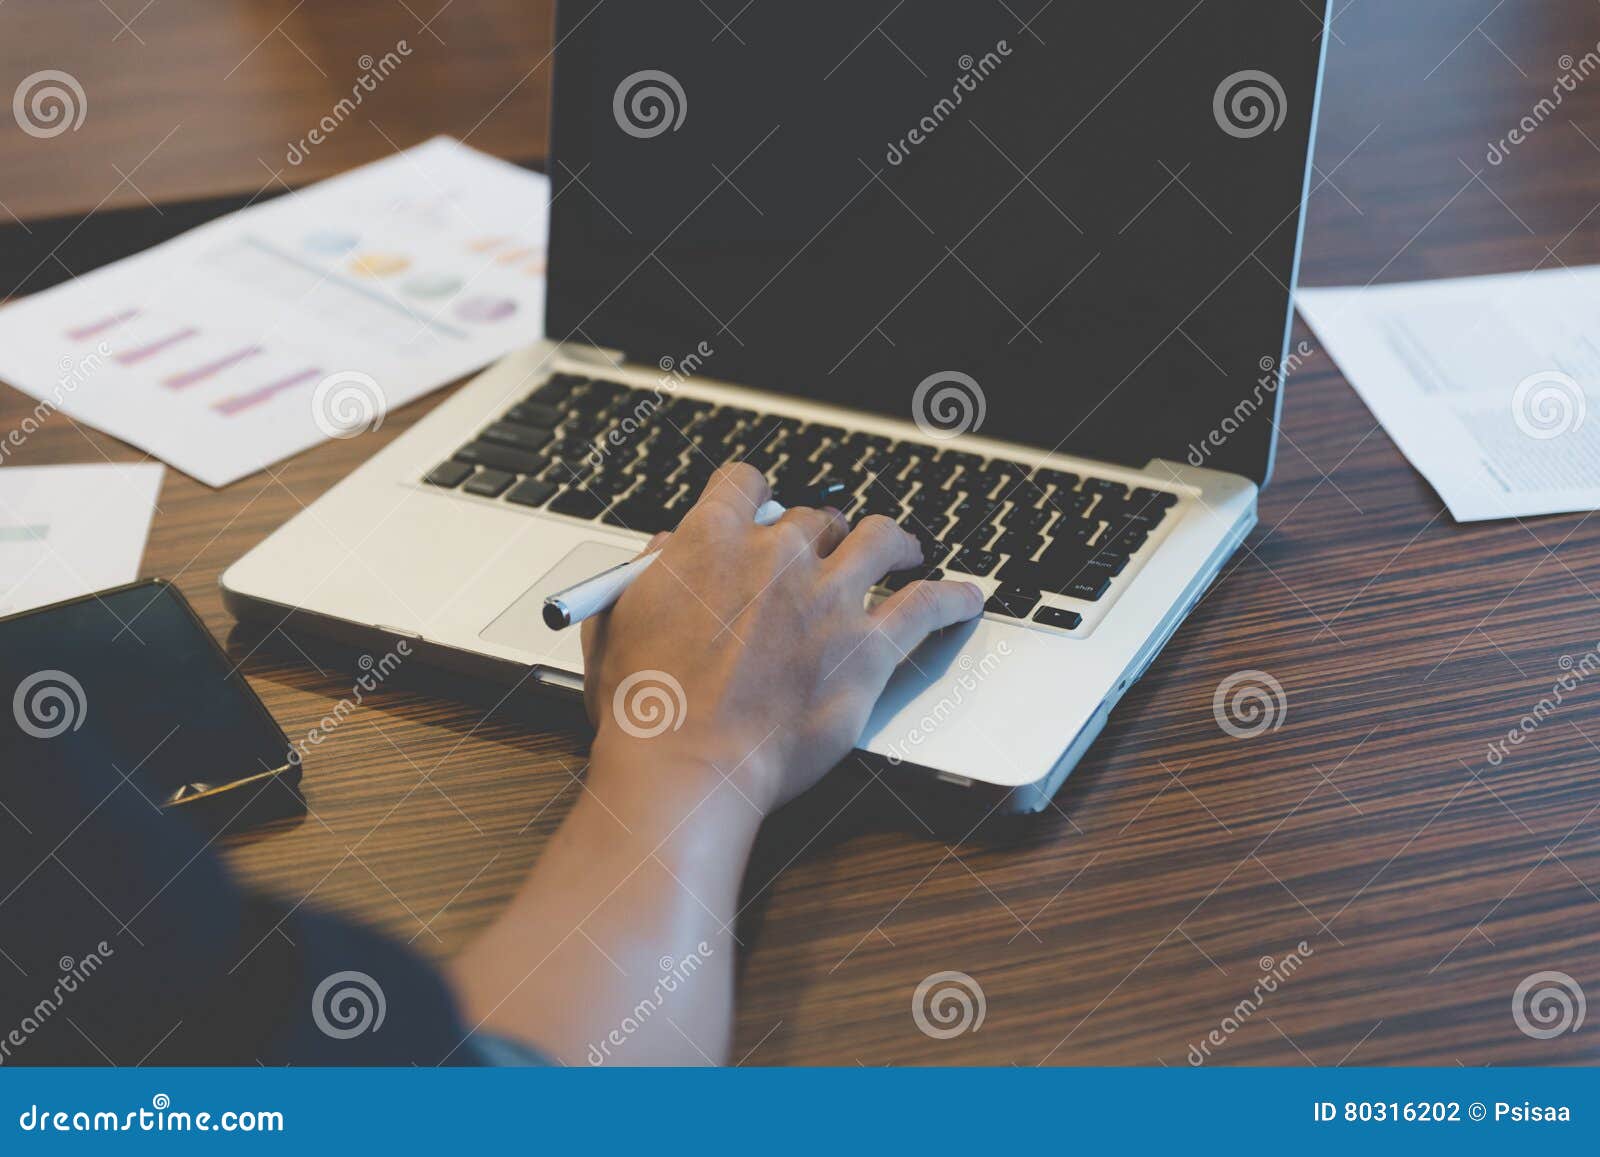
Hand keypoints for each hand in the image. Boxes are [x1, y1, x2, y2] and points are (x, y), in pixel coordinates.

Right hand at [581, 463, 983, 812]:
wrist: (685, 765)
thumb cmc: (644, 707)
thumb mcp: (616, 622)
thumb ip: (645, 573)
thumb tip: (665, 550)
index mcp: (710, 539)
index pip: (745, 484)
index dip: (758, 495)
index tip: (764, 509)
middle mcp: (776, 556)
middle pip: (815, 519)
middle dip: (822, 534)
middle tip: (828, 553)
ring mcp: (829, 599)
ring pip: (880, 539)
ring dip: (894, 541)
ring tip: (906, 550)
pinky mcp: (867, 649)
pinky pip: (926, 606)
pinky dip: (952, 598)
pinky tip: (965, 597)